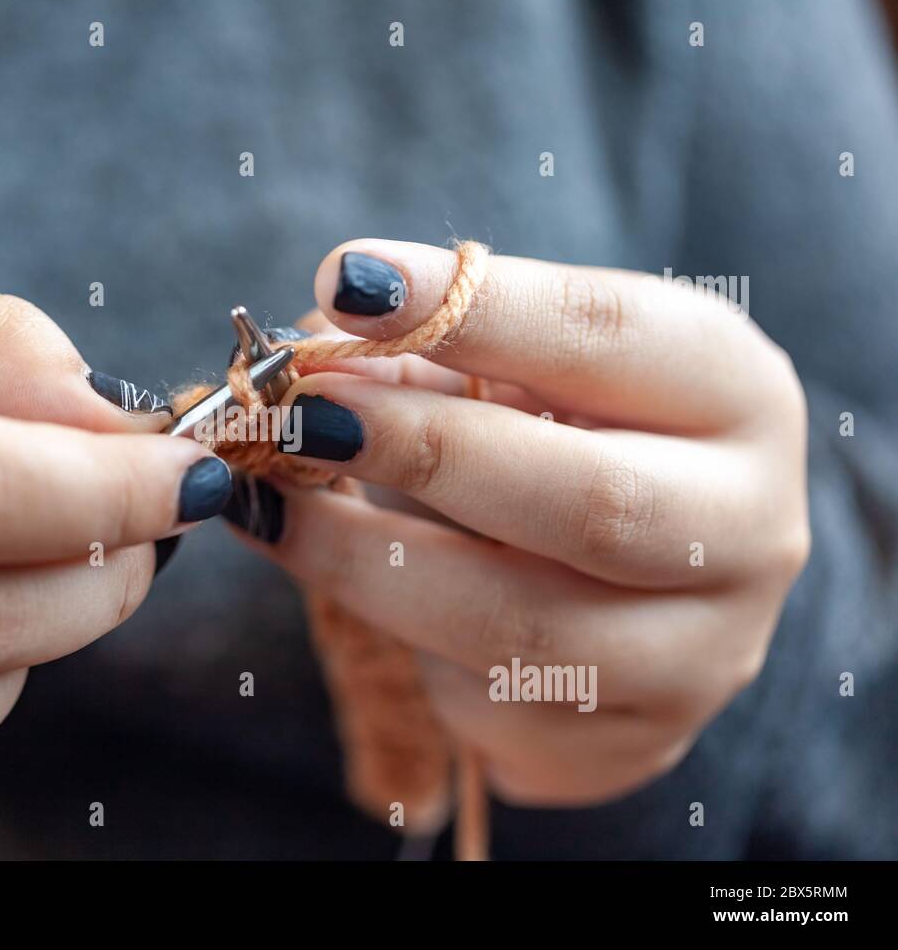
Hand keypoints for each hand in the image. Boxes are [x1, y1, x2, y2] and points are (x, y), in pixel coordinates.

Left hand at [224, 239, 809, 804]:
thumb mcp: (527, 375)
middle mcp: (749, 531)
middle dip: (422, 451)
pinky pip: (490, 705)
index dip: (470, 308)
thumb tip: (308, 357)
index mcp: (733, 396)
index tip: (349, 279)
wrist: (646, 579)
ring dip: (366, 562)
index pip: (608, 337)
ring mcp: (699, 656)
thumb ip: (434, 359)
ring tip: (273, 503)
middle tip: (304, 412)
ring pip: (521, 628)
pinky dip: (395, 639)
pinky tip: (343, 583)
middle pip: (587, 503)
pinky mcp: (628, 744)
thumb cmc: (568, 440)